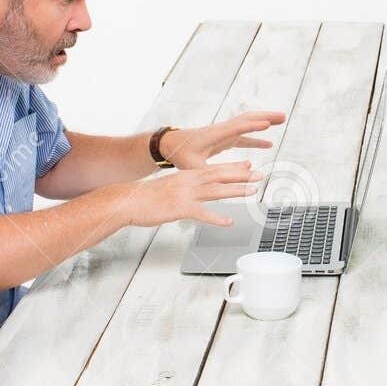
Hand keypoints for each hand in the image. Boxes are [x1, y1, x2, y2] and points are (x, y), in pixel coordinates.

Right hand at [123, 162, 262, 227]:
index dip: (233, 166)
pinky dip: (217, 218)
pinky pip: (202, 214)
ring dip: (236, 190)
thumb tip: (196, 189)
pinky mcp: (180, 209)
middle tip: (259, 175)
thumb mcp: (169, 186)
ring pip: (216, 191)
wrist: (127, 201)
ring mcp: (185, 194)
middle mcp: (188, 181)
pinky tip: (229, 221)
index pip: (214, 168)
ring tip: (252, 191)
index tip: (248, 164)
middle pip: (220, 176)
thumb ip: (185, 186)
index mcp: (187, 175)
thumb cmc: (147, 197)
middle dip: (241, 175)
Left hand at [164, 110, 285, 168]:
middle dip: (265, 116)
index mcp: (214, 134)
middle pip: (247, 118)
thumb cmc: (180, 154)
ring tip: (281, 119)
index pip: (236, 127)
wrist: (171, 145)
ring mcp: (224, 132)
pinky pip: (244, 135)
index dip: (252, 126)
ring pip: (248, 123)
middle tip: (282, 116)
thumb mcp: (192, 166)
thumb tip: (220, 181)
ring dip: (264, 120)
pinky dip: (257, 138)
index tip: (267, 123)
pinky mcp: (225, 137)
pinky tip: (268, 143)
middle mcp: (222, 129)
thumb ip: (207, 172)